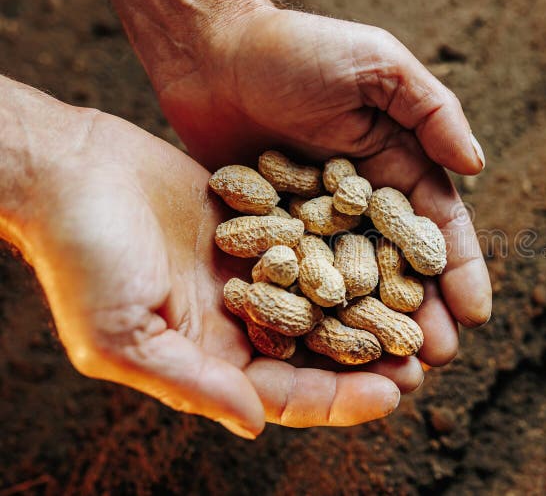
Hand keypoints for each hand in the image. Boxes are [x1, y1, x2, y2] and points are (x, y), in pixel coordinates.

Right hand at [0, 86, 406, 437]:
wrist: (70, 172)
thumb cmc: (83, 257)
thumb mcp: (124, 337)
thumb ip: (192, 384)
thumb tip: (256, 422)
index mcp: (210, 357)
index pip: (286, 391)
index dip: (338, 399)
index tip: (392, 395)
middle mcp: (239, 318)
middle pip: (318, 347)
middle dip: (369, 356)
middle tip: (425, 359)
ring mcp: (252, 267)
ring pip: (325, 293)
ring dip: (371, 303)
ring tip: (422, 307)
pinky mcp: (259, 221)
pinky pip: (312, 238)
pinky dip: (349, 245)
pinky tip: (389, 243)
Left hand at [154, 8, 492, 365]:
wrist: (212, 53)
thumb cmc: (299, 49)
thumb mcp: (377, 64)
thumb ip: (432, 110)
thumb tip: (476, 166)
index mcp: (397, 165)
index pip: (435, 226)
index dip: (459, 269)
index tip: (476, 313)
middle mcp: (361, 202)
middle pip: (398, 267)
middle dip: (421, 312)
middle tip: (437, 359)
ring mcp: (315, 223)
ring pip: (352, 284)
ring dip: (372, 326)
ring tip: (390, 370)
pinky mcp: (271, 234)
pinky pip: (297, 281)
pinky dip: (313, 314)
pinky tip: (323, 351)